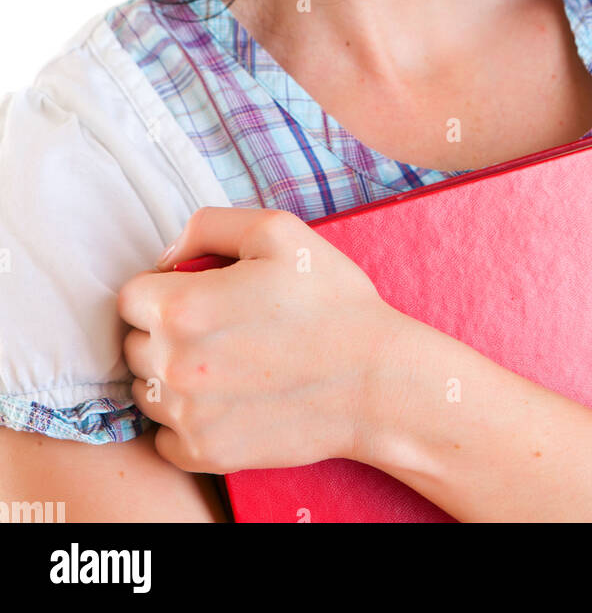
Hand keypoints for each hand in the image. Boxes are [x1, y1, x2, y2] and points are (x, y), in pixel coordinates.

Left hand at [117, 207, 397, 474]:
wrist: (373, 380)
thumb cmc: (330, 301)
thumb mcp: (277, 232)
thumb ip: (207, 226)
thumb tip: (166, 255)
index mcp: (182, 308)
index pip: (130, 297)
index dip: (163, 288)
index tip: (200, 292)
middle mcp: (173, 367)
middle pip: (134, 343)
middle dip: (166, 331)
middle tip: (220, 325)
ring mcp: (186, 416)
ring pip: (146, 390)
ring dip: (171, 376)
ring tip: (225, 362)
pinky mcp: (204, 454)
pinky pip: (163, 436)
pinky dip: (185, 420)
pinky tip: (225, 399)